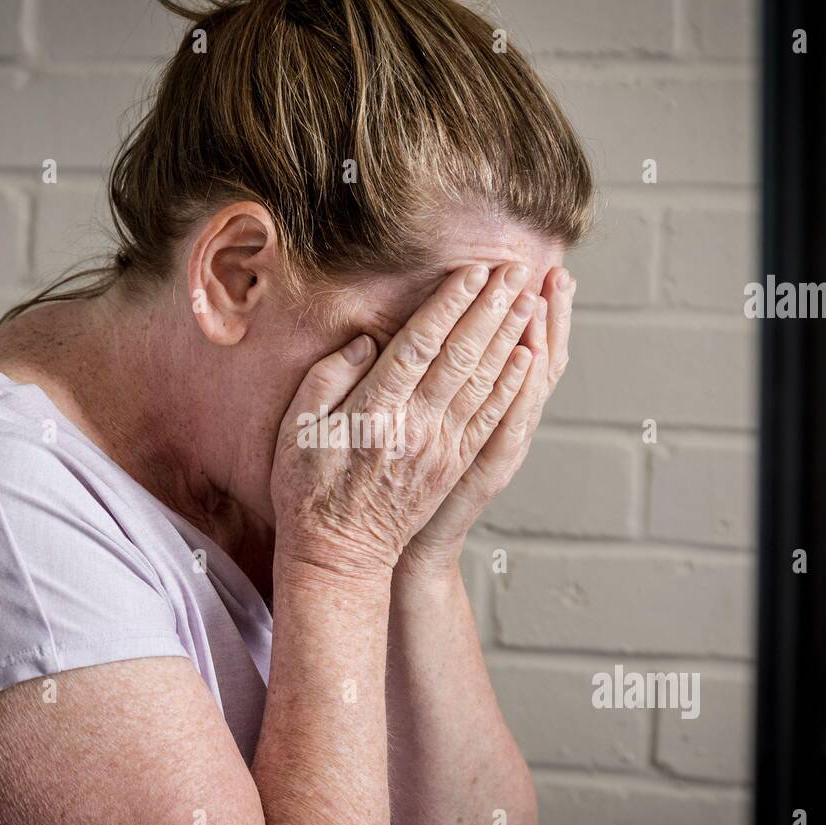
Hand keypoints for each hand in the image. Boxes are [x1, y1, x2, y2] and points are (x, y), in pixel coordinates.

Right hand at [271, 263, 540, 579]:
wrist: (339, 555)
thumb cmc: (308, 489)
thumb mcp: (296, 429)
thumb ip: (329, 378)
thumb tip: (369, 341)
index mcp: (373, 411)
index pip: (420, 345)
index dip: (450, 304)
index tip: (473, 270)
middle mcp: (414, 427)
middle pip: (462, 355)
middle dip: (491, 307)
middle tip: (515, 268)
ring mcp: (440, 449)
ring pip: (484, 382)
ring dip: (510, 336)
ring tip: (529, 298)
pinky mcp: (455, 466)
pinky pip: (492, 417)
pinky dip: (513, 385)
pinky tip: (527, 357)